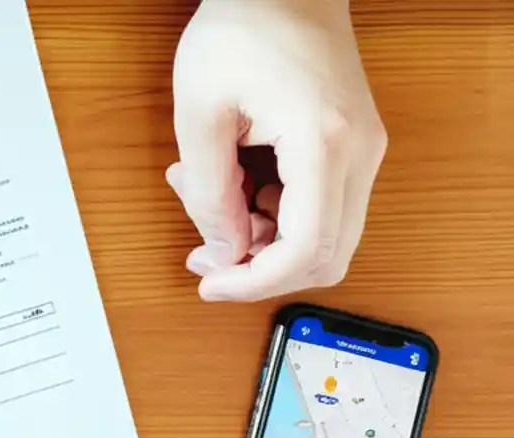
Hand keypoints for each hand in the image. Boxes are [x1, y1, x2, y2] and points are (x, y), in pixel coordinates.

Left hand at [168, 0, 387, 301]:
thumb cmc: (243, 28)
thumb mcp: (200, 113)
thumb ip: (208, 192)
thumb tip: (221, 252)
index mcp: (323, 143)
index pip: (305, 250)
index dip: (255, 283)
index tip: (213, 286)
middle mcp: (358, 152)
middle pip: (326, 256)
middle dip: (260, 271)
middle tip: (207, 261)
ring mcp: (362, 150)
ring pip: (324, 237)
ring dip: (263, 241)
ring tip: (208, 203)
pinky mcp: (352, 146)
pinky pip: (321, 207)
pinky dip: (276, 216)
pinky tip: (234, 186)